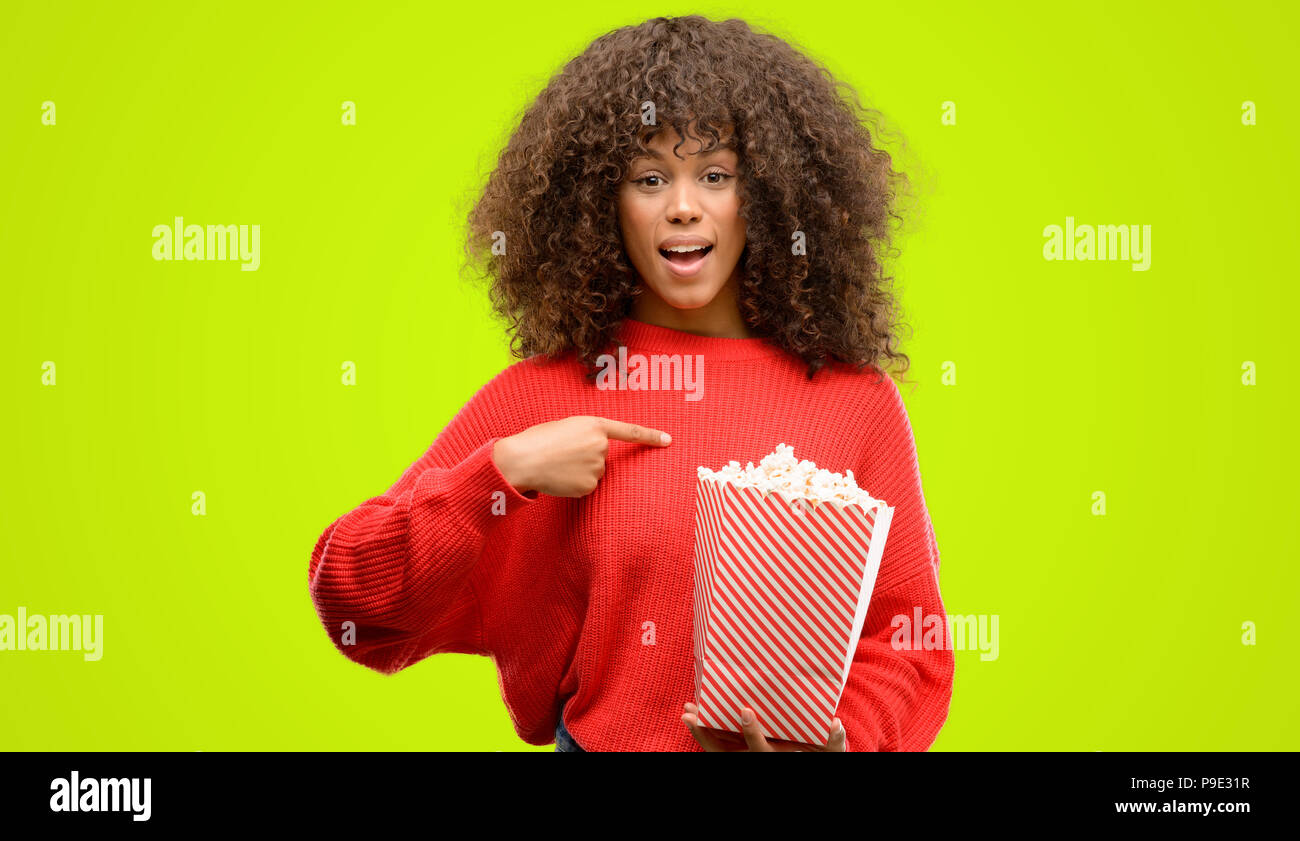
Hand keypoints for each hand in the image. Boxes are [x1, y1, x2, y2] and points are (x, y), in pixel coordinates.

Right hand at [492, 416, 671, 497]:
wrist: (521, 460)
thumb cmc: (538, 440)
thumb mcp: (565, 427)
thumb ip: (586, 436)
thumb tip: (592, 454)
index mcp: (595, 425)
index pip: (630, 432)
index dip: (650, 436)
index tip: (668, 440)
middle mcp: (601, 446)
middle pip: (602, 456)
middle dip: (586, 456)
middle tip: (561, 452)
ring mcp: (596, 468)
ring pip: (594, 472)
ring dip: (579, 470)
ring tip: (557, 464)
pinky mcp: (589, 487)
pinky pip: (586, 486)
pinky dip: (574, 484)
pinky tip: (559, 478)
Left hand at [681, 702, 846, 751]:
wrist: (804, 762)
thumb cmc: (819, 754)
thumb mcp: (831, 752)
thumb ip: (834, 741)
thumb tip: (835, 723)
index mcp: (774, 758)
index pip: (759, 748)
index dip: (750, 731)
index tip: (744, 710)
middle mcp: (755, 760)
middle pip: (726, 752)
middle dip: (707, 734)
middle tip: (692, 714)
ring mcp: (744, 759)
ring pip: (716, 751)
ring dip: (700, 733)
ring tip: (686, 713)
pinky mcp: (737, 754)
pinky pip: (716, 748)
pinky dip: (703, 735)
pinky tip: (692, 718)